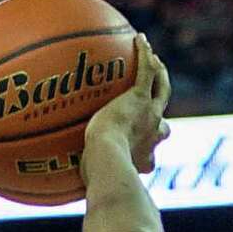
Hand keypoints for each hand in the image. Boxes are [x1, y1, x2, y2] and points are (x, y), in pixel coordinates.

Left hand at [83, 35, 170, 174]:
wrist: (107, 161)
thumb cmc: (98, 178)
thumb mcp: (93, 182)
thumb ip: (86, 182)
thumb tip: (68, 193)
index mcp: (145, 156)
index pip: (152, 148)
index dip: (152, 144)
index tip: (148, 141)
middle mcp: (153, 135)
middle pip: (164, 121)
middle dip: (161, 109)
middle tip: (158, 98)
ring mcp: (149, 114)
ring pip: (161, 89)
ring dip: (160, 75)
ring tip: (155, 61)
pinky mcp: (139, 97)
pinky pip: (146, 70)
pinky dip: (144, 54)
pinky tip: (139, 38)